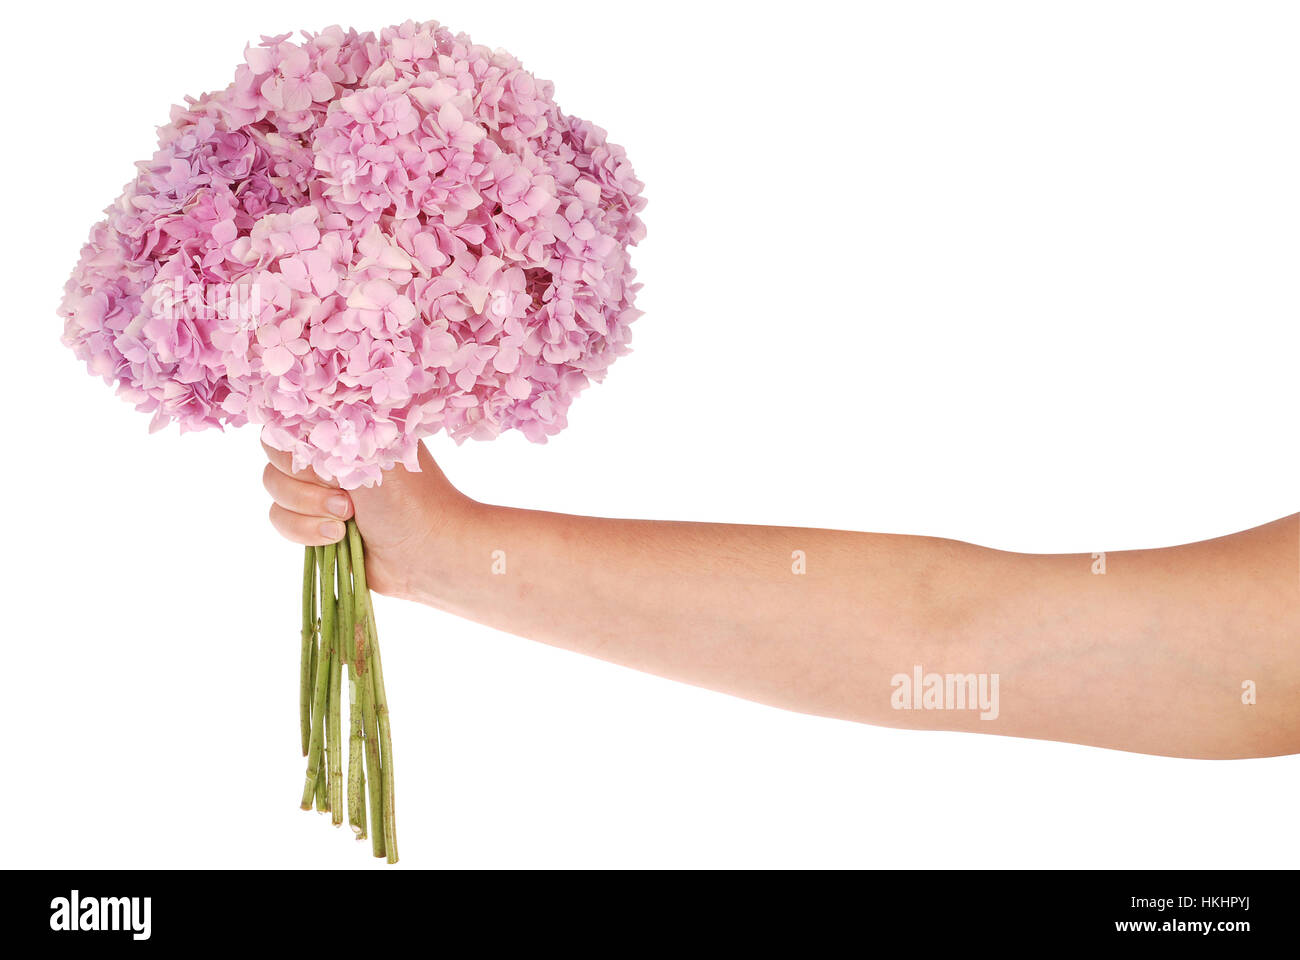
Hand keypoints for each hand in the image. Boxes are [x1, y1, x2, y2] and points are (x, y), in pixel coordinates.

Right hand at [261, 438, 470, 599]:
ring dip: (308, 508)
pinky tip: (338, 537)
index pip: (293, 416)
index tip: (329, 459)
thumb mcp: (368, 453)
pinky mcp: (312, 522)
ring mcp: (318, 489)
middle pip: (276, 455)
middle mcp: (329, 454)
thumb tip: (287, 421)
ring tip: (348, 518)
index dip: (301, 442)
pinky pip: (280, 519)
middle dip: (307, 480)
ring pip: (274, 490)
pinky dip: (305, 530)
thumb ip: (325, 431)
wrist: (425, 552)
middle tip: (347, 496)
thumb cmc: (409, 499)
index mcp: (345, 427)